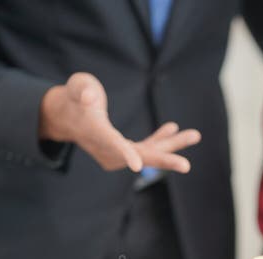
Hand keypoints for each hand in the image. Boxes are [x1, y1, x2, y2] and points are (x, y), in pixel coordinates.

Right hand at [39, 72, 200, 171]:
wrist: (67, 117)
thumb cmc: (74, 98)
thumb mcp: (76, 87)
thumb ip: (81, 90)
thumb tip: (88, 96)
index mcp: (95, 132)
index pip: (111, 143)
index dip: (125, 154)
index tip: (138, 165)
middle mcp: (108, 148)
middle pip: (138, 156)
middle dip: (163, 160)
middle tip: (186, 166)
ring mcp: (117, 152)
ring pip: (148, 152)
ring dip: (172, 144)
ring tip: (195, 135)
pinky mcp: (124, 150)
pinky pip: (146, 148)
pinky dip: (161, 140)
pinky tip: (174, 128)